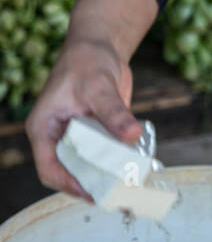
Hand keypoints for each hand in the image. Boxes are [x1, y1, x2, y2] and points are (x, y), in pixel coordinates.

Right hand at [25, 38, 143, 199]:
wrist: (100, 45)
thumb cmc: (87, 60)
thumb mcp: (99, 85)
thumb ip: (114, 111)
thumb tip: (132, 134)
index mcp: (45, 128)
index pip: (49, 167)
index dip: (69, 184)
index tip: (93, 192)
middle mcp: (58, 137)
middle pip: (70, 172)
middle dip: (93, 185)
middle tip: (119, 196)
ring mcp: (78, 137)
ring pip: (90, 166)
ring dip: (109, 177)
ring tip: (132, 190)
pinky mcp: (97, 134)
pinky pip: (106, 154)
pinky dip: (119, 162)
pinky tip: (137, 170)